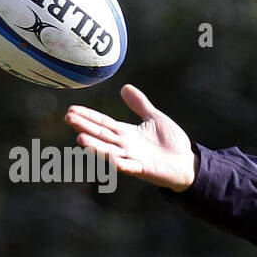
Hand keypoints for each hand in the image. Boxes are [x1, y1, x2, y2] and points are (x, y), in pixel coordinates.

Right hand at [65, 84, 196, 191]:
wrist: (188, 162)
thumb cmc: (172, 142)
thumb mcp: (154, 118)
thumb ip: (140, 105)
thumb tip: (125, 87)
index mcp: (127, 133)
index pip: (103, 123)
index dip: (88, 116)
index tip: (71, 109)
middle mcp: (125, 146)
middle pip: (102, 135)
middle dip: (85, 127)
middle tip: (68, 118)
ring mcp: (133, 158)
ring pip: (110, 151)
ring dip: (96, 146)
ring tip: (80, 139)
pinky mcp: (143, 169)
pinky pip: (129, 166)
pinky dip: (119, 163)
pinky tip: (110, 158)